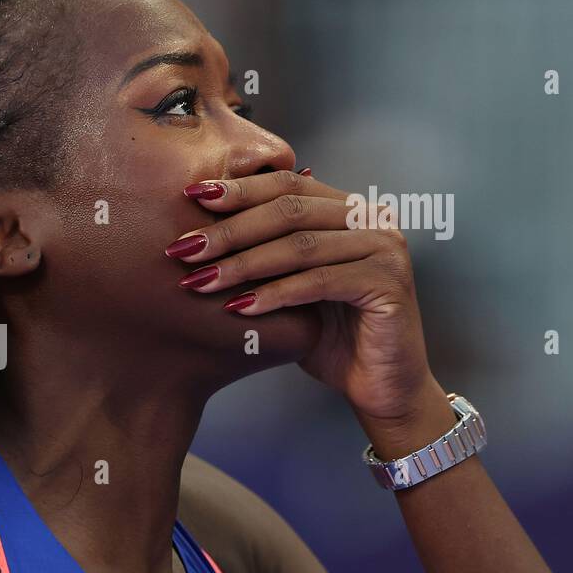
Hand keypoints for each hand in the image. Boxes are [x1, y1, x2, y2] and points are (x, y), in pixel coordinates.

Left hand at [168, 169, 452, 451]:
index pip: (286, 185)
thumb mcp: (289, 286)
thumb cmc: (329, 336)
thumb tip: (201, 225)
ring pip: (300, 245)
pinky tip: (238, 308)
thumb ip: (264, 252)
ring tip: (199, 282)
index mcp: (348, 208)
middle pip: (289, 209)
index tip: (190, 198)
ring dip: (242, 264)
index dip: (238, 190)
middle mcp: (371, 218)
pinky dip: (275, 294)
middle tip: (183, 249)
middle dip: (229, 229)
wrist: (379, 386)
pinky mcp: (388, 283)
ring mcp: (384, 247)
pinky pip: (319, 281)